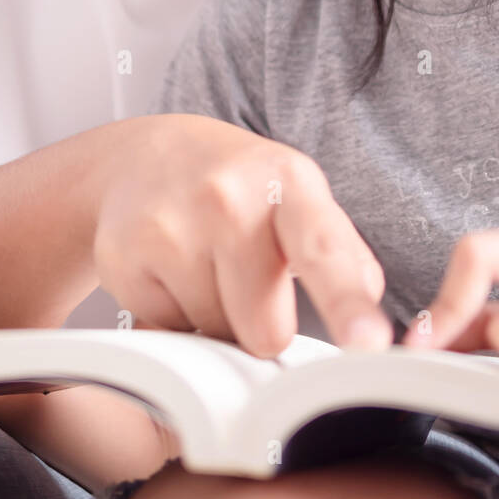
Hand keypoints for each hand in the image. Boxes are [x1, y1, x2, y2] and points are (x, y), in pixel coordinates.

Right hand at [93, 114, 391, 357]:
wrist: (144, 156)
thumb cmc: (239, 188)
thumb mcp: (301, 199)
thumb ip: (343, 257)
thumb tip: (374, 320)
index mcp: (289, 182)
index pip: (324, 251)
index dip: (348, 304)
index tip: (368, 343)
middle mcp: (229, 197)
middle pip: (267, 330)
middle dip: (261, 323)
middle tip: (247, 276)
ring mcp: (172, 225)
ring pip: (216, 335)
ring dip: (215, 316)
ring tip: (205, 264)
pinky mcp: (124, 254)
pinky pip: (168, 331)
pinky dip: (173, 313)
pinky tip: (171, 269)